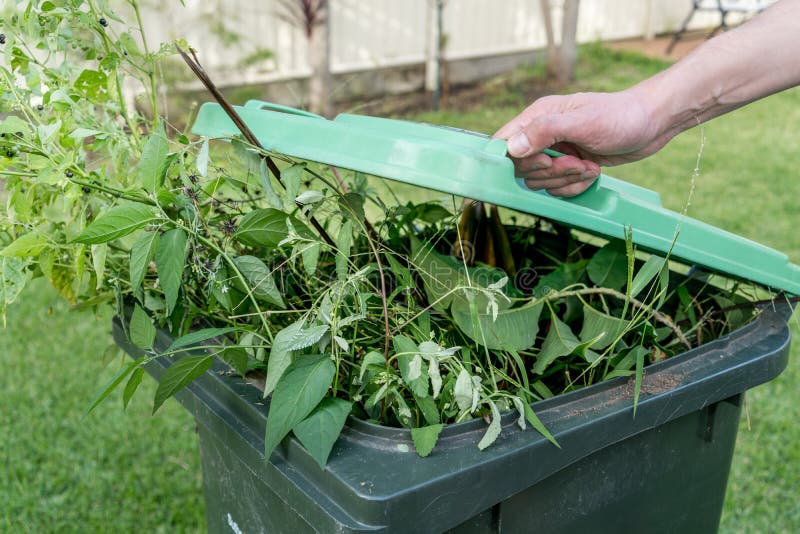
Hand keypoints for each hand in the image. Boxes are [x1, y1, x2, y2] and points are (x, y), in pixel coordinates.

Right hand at [495, 90, 669, 195]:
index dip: (515, 160)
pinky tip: (592, 173)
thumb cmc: (620, 116)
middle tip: (575, 162)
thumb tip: (512, 147)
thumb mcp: (583, 122)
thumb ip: (545, 131)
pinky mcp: (568, 168)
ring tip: (588, 166)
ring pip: (540, 183)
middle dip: (550, 173)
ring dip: (565, 181)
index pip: (504, 143)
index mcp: (537, 117)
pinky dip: (575, 187)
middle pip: (522, 169)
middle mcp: (541, 135)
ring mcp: (555, 152)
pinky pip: (557, 189)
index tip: (542, 162)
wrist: (653, 124)